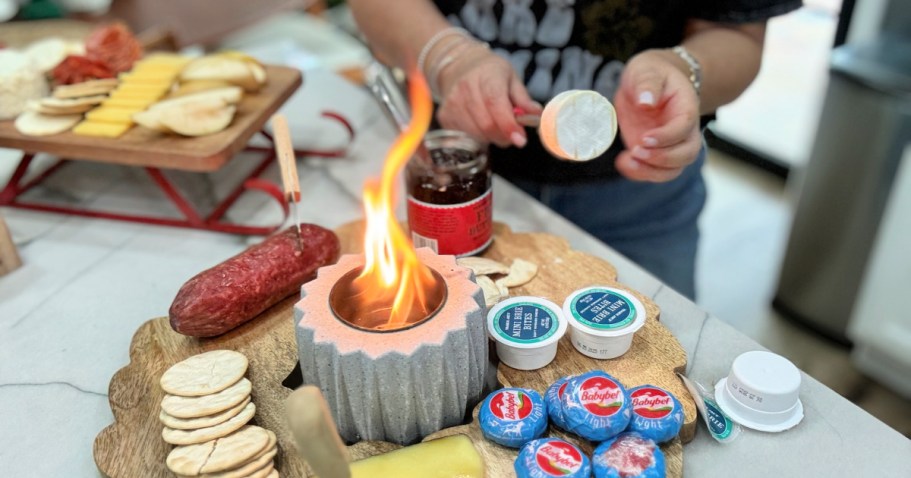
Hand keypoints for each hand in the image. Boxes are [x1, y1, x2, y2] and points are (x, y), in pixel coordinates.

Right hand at [435, 44, 541, 147]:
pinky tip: (480, 125)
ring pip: (476, 134)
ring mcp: (452, 103)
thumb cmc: (489, 74)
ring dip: (491, 138)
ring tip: (496, 126)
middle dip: (504, 136)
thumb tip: (536, 116)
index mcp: (487, 75)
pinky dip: (478, 137)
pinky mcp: (445, 116)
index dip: (508, 125)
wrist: (460, 67)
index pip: (495, 103)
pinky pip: (465, 137)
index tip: (520, 139)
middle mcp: (466, 88)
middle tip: (512, 134)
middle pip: (486, 124)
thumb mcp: (511, 79)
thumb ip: (523, 99)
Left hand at [613, 49, 701, 181]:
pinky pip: (654, 172)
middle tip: (636, 150)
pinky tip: (622, 162)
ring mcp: (670, 145)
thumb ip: (648, 83)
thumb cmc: (651, 73)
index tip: (644, 138)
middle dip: (662, 159)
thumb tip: (645, 103)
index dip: (667, 137)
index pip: (685, 127)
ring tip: (627, 162)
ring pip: (673, 169)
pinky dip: (639, 173)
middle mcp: (684, 130)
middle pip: (687, 154)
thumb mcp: (647, 70)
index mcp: (686, 108)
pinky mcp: (655, 153)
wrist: (650, 82)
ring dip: (650, 172)